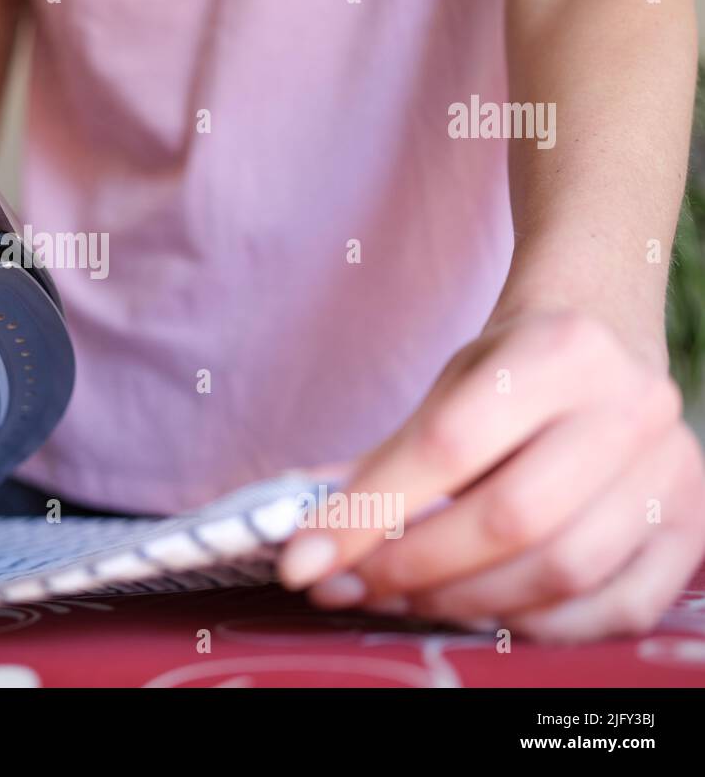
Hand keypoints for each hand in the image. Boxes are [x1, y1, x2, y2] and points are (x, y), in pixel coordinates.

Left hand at [277, 309, 704, 642]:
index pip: (449, 446)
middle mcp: (630, 408)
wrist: (600, 345)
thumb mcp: (443, 391)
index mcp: (558, 350)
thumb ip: (384, 463)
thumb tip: (310, 540)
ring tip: (398, 598)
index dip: (369, 511)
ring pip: (563, 571)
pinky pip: (614, 607)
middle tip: (348, 586)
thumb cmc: (509, 372)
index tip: (303, 558)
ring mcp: (671, 471)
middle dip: (413, 567)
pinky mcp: (690, 526)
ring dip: (463, 601)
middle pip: (513, 519)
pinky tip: (476, 610)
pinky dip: (534, 623)